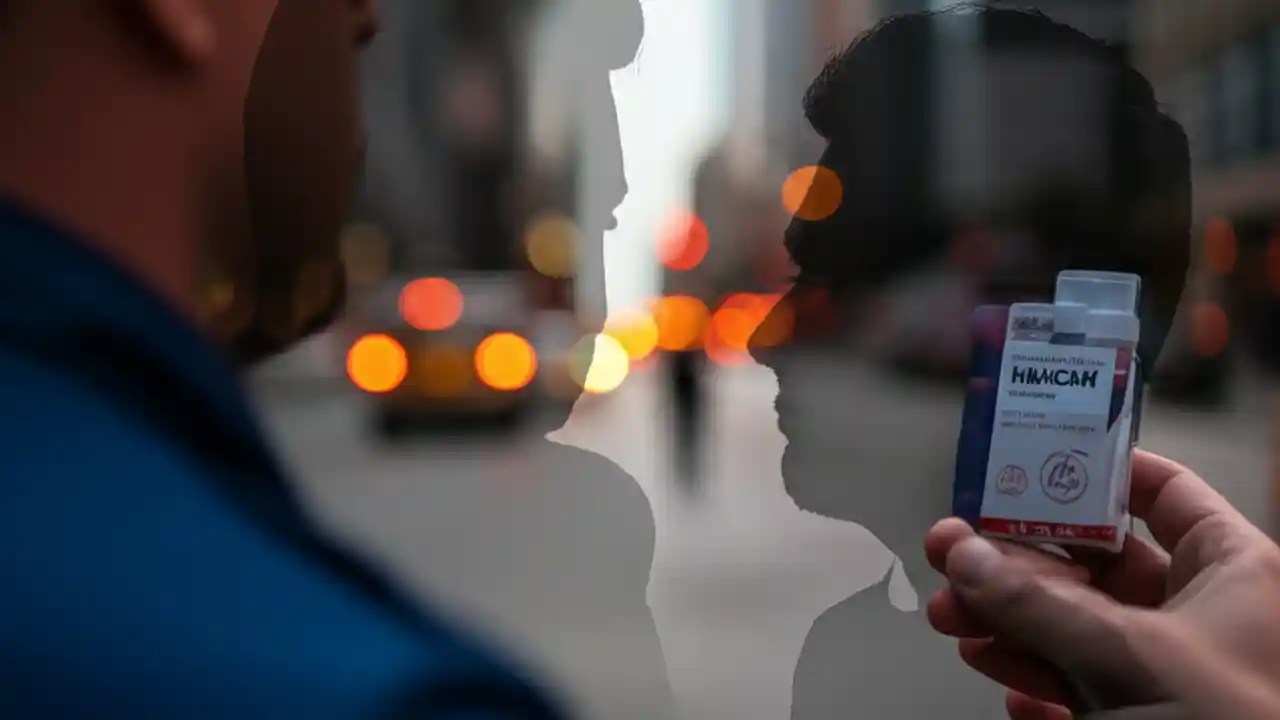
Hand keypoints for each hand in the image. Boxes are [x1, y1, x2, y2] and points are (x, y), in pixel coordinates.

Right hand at [925, 450, 1279, 718]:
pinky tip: (1008, 689)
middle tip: (954, 555)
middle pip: (1095, 567)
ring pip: (1078, 630)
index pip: (1162, 494)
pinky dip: (1039, 686)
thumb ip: (1039, 602)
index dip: (1092, 475)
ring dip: (1010, 624)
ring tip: (953, 620)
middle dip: (1016, 564)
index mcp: (1235, 571)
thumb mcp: (1129, 657)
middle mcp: (1206, 616)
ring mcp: (1176, 676)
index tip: (1024, 467)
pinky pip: (1084, 690)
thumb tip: (966, 554)